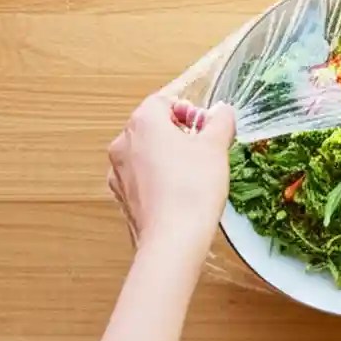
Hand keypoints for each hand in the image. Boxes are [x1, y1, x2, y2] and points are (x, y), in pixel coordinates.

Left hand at [107, 94, 235, 253]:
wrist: (173, 239)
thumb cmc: (193, 189)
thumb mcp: (216, 146)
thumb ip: (220, 121)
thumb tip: (222, 112)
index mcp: (143, 122)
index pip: (164, 101)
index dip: (189, 110)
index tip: (206, 127)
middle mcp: (123, 142)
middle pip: (152, 126)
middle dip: (179, 134)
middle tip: (204, 149)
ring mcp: (118, 171)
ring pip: (146, 153)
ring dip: (167, 157)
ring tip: (193, 174)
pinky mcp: (122, 196)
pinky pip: (141, 178)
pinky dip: (158, 180)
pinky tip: (179, 193)